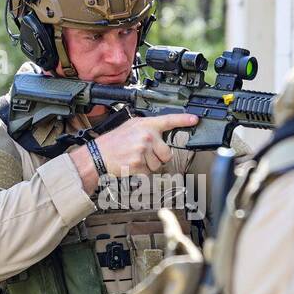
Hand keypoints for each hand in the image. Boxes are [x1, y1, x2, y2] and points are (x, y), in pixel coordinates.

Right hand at [69, 114, 197, 191]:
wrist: (97, 156)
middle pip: (167, 153)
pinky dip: (141, 173)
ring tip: (134, 159)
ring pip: (158, 165)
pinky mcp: (139, 163)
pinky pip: (149, 173)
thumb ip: (147, 128)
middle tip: (143, 154)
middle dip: (158, 158)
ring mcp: (143, 150)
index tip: (195, 120)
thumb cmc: (113, 143)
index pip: (169, 121)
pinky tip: (131, 165)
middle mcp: (146, 136)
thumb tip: (160, 132)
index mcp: (145, 125)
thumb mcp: (130, 127)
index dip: (184, 120)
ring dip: (148, 166)